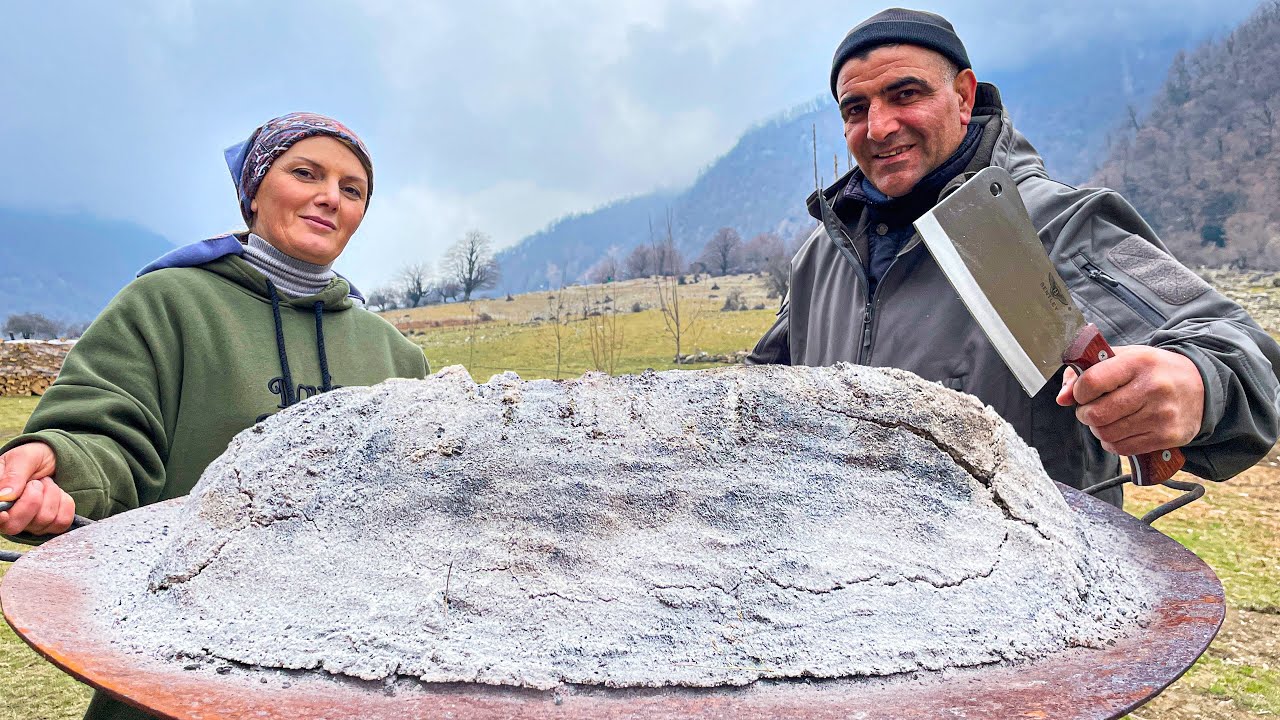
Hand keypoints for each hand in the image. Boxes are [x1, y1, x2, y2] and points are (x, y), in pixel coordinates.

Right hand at [0, 442, 75, 535]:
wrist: (54, 459)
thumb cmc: (33, 458)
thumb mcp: (23, 458)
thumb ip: (13, 476)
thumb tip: (5, 495)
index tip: (4, 514)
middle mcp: (9, 516)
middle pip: (15, 525)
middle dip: (32, 499)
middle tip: (35, 482)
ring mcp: (30, 524)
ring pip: (43, 520)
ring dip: (51, 495)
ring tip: (45, 483)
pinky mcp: (51, 525)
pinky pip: (62, 522)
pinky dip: (64, 503)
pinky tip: (58, 493)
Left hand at [1056, 345, 1203, 456]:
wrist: (1202, 384)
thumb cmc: (1154, 370)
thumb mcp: (1123, 359)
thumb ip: (1086, 373)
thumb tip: (1062, 398)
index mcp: (1138, 363)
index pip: (1091, 383)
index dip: (1079, 392)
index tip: (1084, 393)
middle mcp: (1152, 388)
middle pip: (1096, 414)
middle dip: (1085, 414)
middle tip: (1091, 409)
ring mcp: (1162, 415)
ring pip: (1107, 434)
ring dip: (1099, 429)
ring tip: (1108, 419)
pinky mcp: (1168, 436)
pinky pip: (1123, 448)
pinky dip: (1113, 442)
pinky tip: (1120, 430)